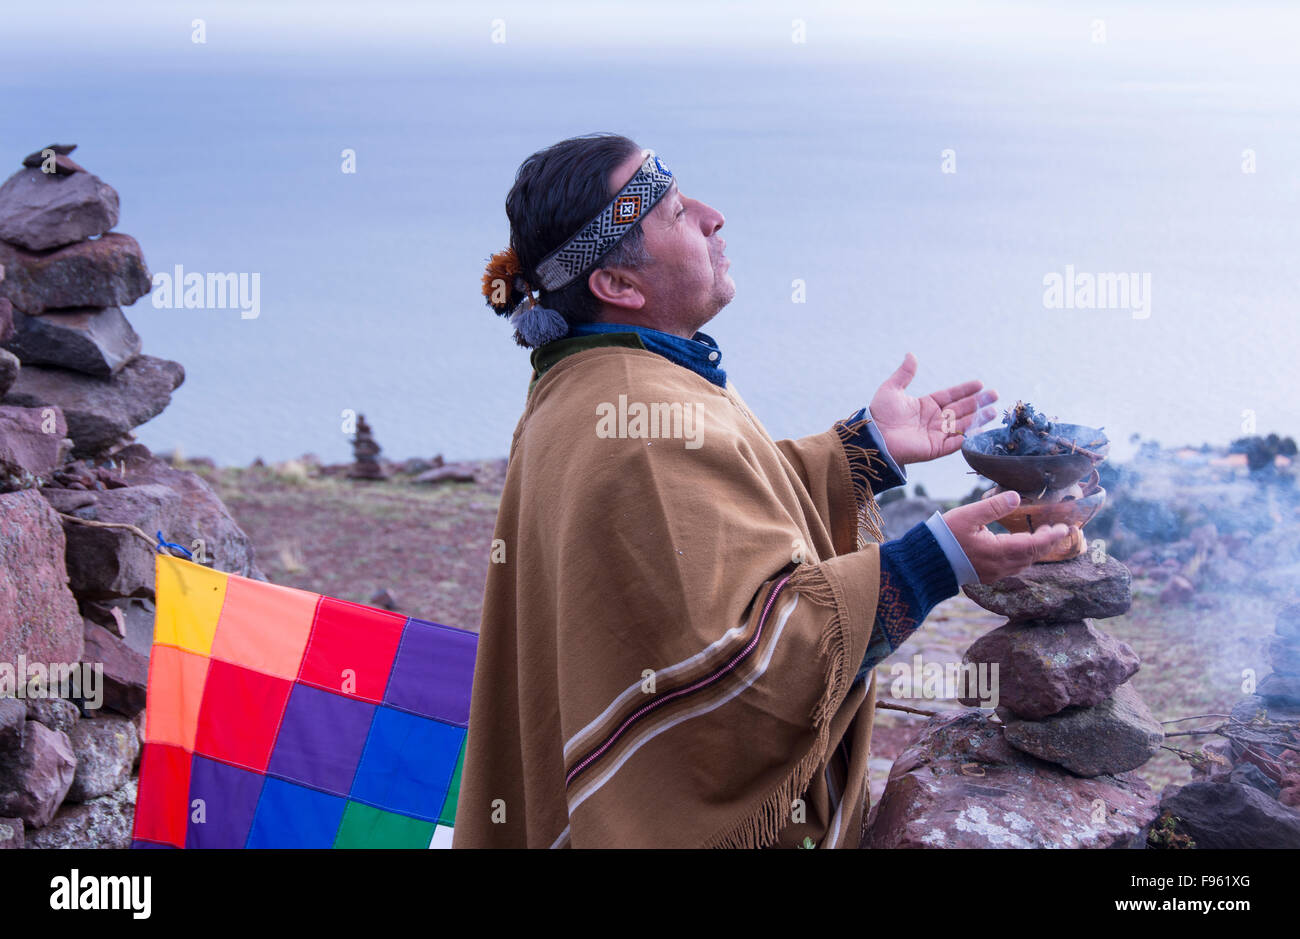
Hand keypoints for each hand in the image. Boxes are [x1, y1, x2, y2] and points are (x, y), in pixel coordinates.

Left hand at [868, 353, 998, 465]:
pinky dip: (969, 437)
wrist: (873, 437)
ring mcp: (936, 434)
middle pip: (961, 409)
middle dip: (978, 402)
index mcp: (925, 405)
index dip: (965, 389)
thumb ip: (904, 374)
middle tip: (995, 395)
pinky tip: (982, 429)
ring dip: (978, 418)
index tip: (980, 383)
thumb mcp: (892, 389)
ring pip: (963, 425)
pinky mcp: (936, 449)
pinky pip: (956, 443)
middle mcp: (933, 420)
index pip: (950, 396)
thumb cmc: (879, 414)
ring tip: (993, 410)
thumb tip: (911, 355)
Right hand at [942, 491, 1072, 583]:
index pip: (1035, 545)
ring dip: (1035, 551)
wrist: (926, 562)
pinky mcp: (987, 575)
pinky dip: (1023, 557)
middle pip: (1033, 556)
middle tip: (1054, 529)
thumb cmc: (945, 536)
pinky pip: (1013, 567)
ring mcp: (994, 573)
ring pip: (1024, 563)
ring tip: (1038, 535)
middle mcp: (1000, 566)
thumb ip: (994, 506)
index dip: (1051, 536)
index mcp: (999, 551)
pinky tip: (1018, 547)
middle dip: (1047, 543)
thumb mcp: (969, 515)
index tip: (1064, 528)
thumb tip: (1016, 496)